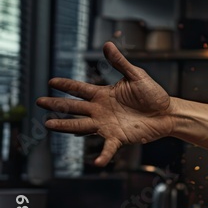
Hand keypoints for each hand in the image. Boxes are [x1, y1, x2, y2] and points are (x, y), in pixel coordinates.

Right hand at [36, 42, 173, 165]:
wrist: (167, 113)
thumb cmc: (153, 94)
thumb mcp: (136, 76)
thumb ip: (120, 63)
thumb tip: (107, 44)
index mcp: (104, 95)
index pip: (80, 89)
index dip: (66, 85)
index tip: (51, 82)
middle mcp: (101, 110)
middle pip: (74, 108)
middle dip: (56, 105)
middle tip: (39, 102)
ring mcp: (107, 125)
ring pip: (81, 126)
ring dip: (65, 126)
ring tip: (48, 125)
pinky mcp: (118, 137)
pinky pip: (108, 148)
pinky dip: (103, 156)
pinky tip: (96, 163)